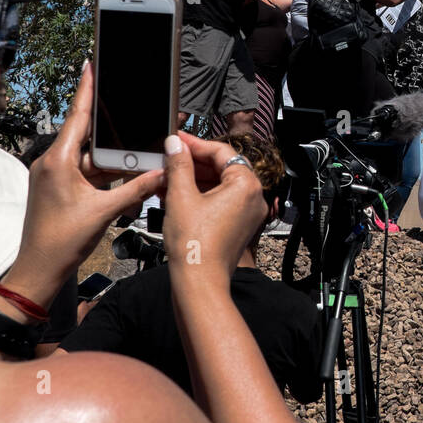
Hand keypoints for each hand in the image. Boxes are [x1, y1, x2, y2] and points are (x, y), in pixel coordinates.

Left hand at [7, 62, 164, 303]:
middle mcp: (52, 163)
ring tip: (134, 145)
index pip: (77, 116)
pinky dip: (105, 170)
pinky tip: (125, 171)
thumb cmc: (60, 242)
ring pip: (89, 155)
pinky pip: (86, 171)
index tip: (90, 64)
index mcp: (57, 161)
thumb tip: (161, 172)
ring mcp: (54, 176)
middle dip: (108, 121)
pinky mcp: (59, 188)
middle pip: (85, 133)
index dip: (86, 89)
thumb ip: (135, 189)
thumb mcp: (103, 212)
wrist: (39, 270)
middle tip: (122, 98)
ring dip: (111, 153)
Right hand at [161, 132, 269, 280]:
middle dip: (193, 163)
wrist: (199, 282)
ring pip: (220, 185)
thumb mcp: (181, 196)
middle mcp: (253, 198)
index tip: (177, 139)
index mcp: (246, 185)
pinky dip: (201, 196)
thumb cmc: (194, 244)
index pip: (221, 152)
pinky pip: (221, 202)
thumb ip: (179, 165)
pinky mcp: (239, 226)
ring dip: (194, 179)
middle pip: (222, 168)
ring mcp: (248, 214)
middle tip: (171, 156)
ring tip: (168, 177)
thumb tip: (175, 144)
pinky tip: (177, 194)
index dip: (195, 144)